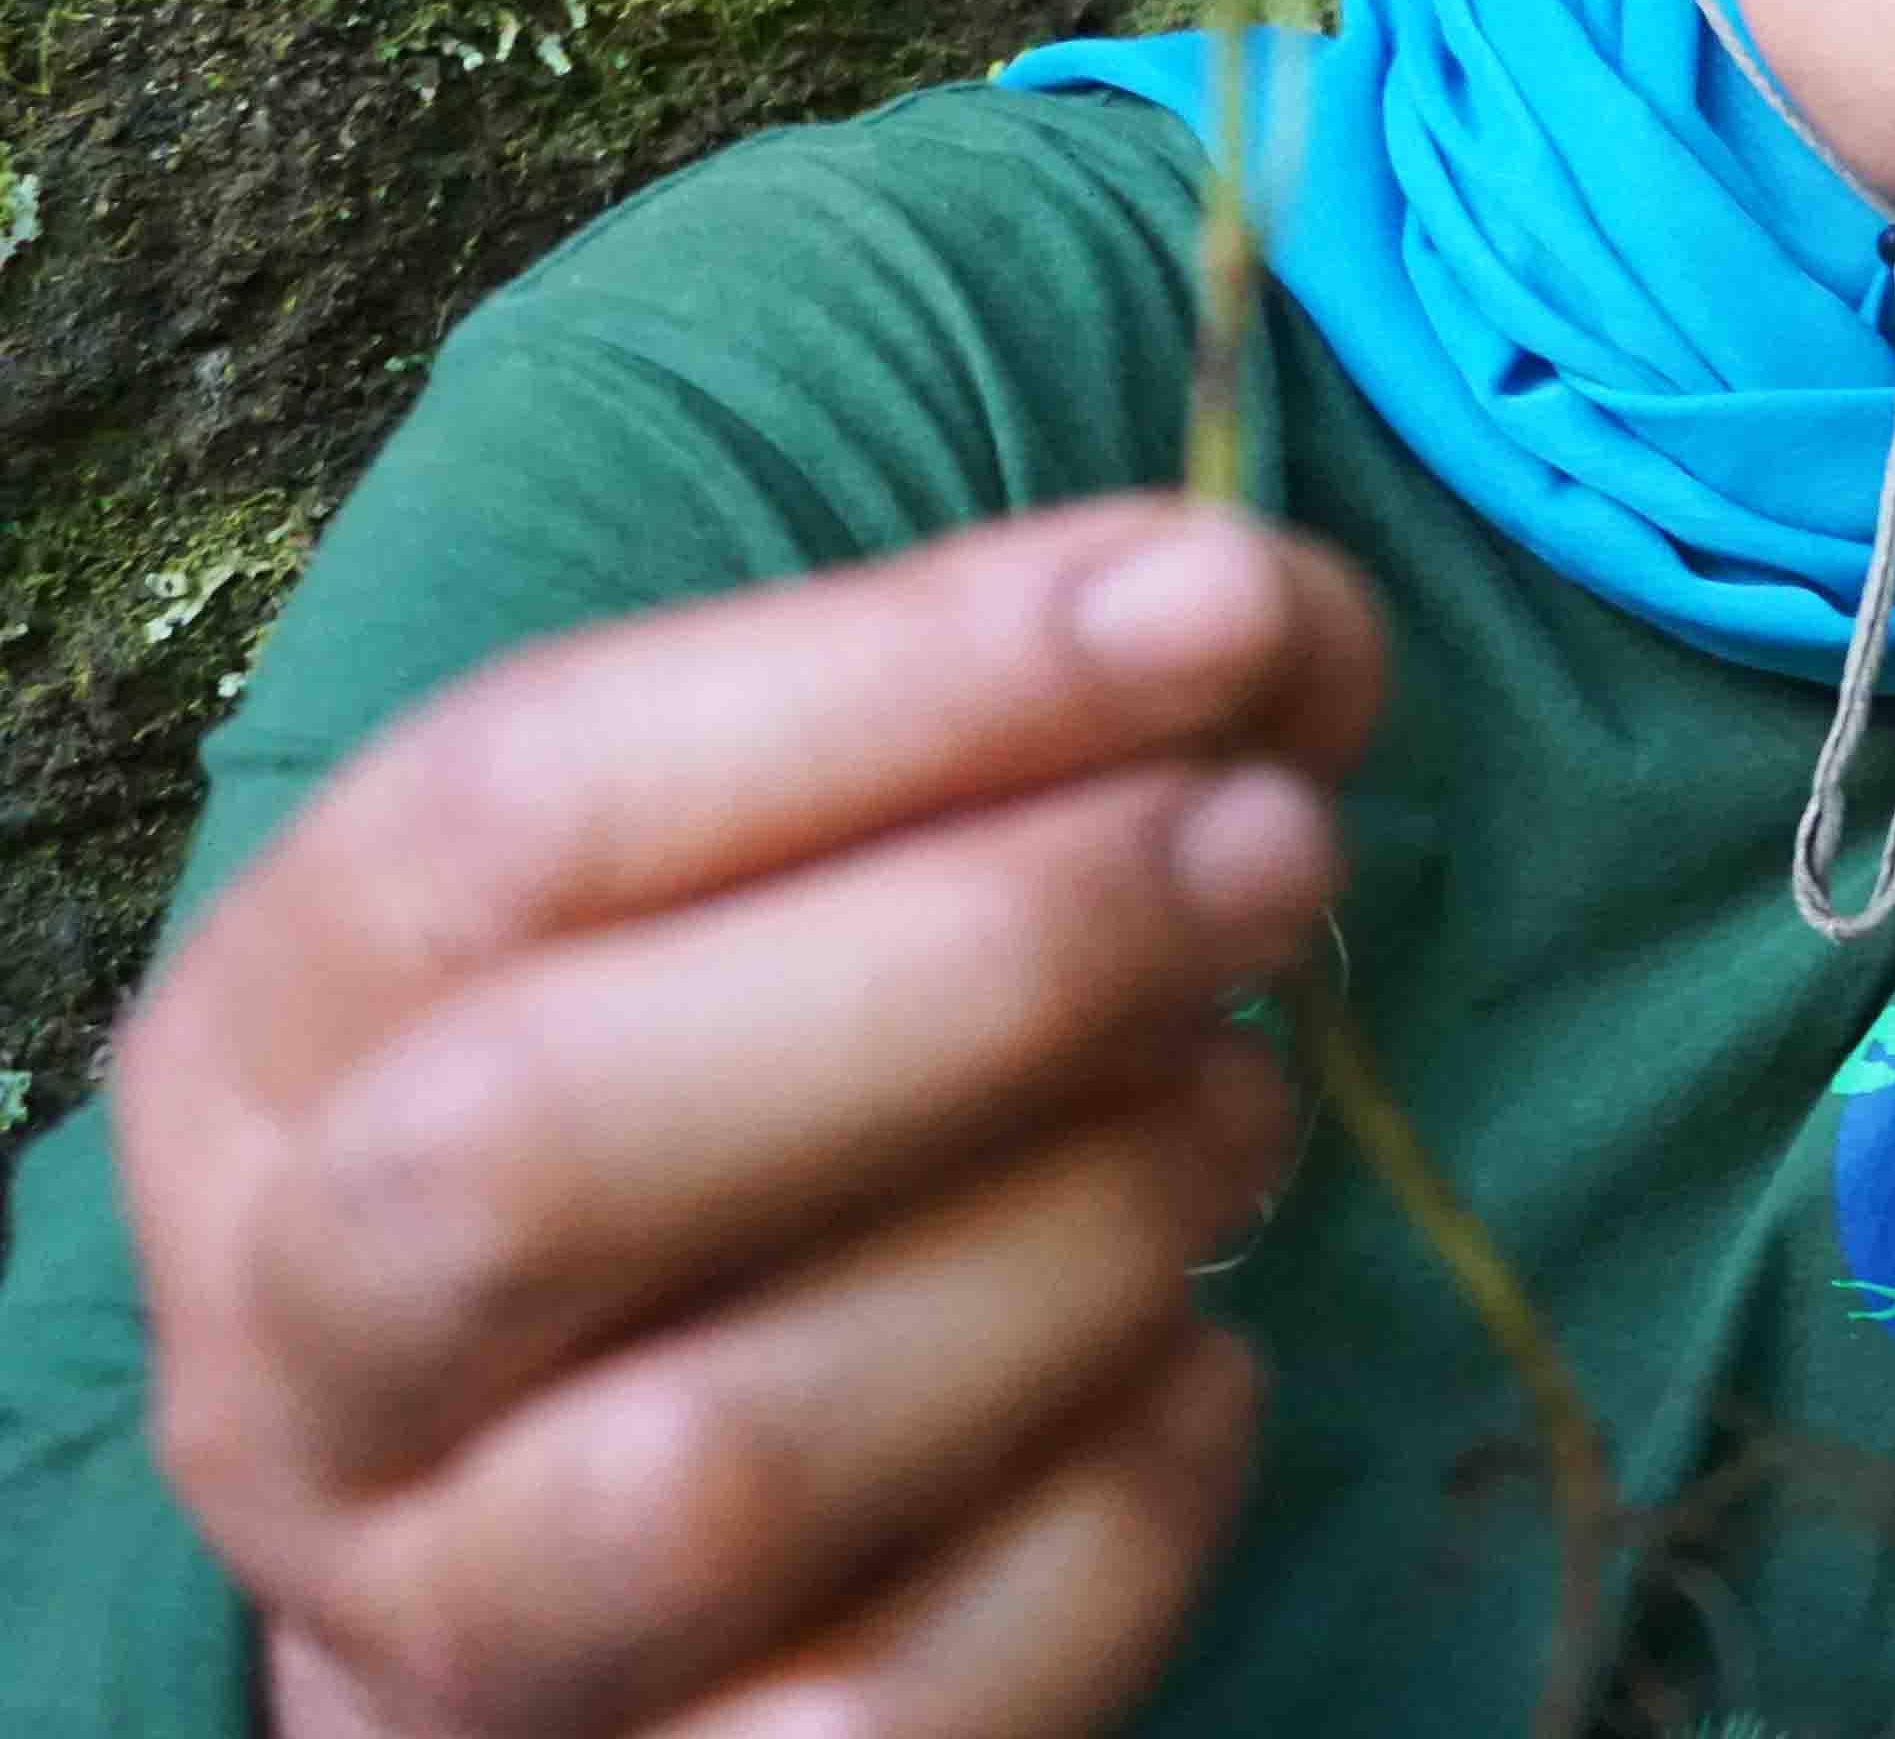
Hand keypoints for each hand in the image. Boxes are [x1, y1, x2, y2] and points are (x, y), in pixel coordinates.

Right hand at [118, 498, 1382, 1738]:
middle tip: (1275, 849)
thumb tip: (1261, 623)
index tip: (1214, 601)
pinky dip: (1112, 1514)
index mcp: (285, 1043)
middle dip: (975, 963)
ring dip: (1061, 1244)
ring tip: (1238, 1107)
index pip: (519, 812)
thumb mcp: (807, 875)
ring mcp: (443, 1626)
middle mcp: (295, 1358)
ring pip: (707, 1468)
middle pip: (544, 1145)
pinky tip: (1201, 1368)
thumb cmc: (748, 1106)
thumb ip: (1031, 723)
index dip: (903, 680)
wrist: (602, 1517)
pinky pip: (886, 1713)